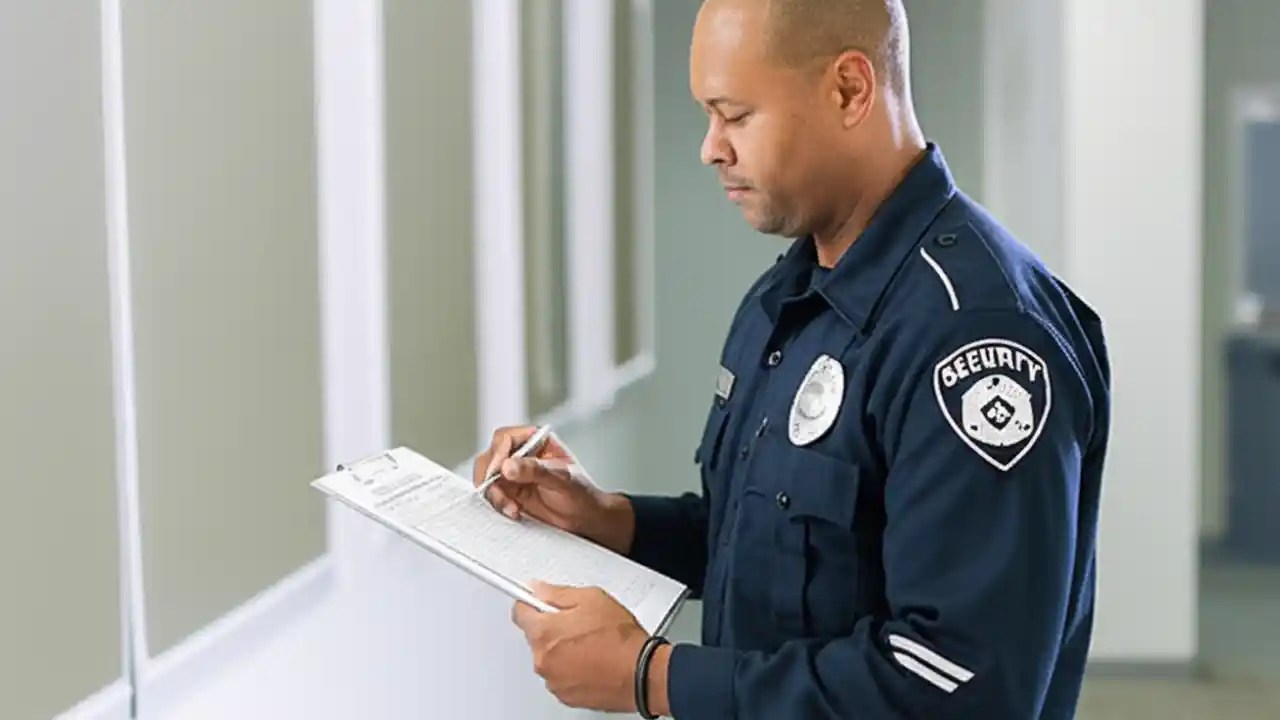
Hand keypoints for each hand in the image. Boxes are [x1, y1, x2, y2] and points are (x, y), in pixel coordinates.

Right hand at [473, 426, 633, 553]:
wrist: (585, 518)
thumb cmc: (581, 493)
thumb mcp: (561, 479)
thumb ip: (535, 471)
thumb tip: (507, 466)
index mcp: (536, 439)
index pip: (505, 438)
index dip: (498, 454)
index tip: (500, 472)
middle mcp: (521, 453)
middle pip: (490, 457)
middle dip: (491, 477)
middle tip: (500, 494)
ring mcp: (513, 473)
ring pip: (487, 477)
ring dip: (494, 494)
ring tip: (512, 508)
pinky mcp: (509, 491)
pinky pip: (492, 494)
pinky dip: (497, 504)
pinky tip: (514, 512)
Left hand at [512, 582, 652, 713]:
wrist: (640, 674)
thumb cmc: (621, 639)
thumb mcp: (592, 599)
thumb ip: (558, 593)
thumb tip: (540, 590)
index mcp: (545, 632)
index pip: (519, 612)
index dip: (531, 604)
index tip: (537, 602)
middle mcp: (543, 659)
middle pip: (536, 636)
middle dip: (552, 628)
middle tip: (578, 623)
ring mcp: (553, 680)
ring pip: (549, 658)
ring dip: (562, 651)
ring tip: (590, 644)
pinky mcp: (565, 695)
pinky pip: (560, 676)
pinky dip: (571, 669)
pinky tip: (592, 661)